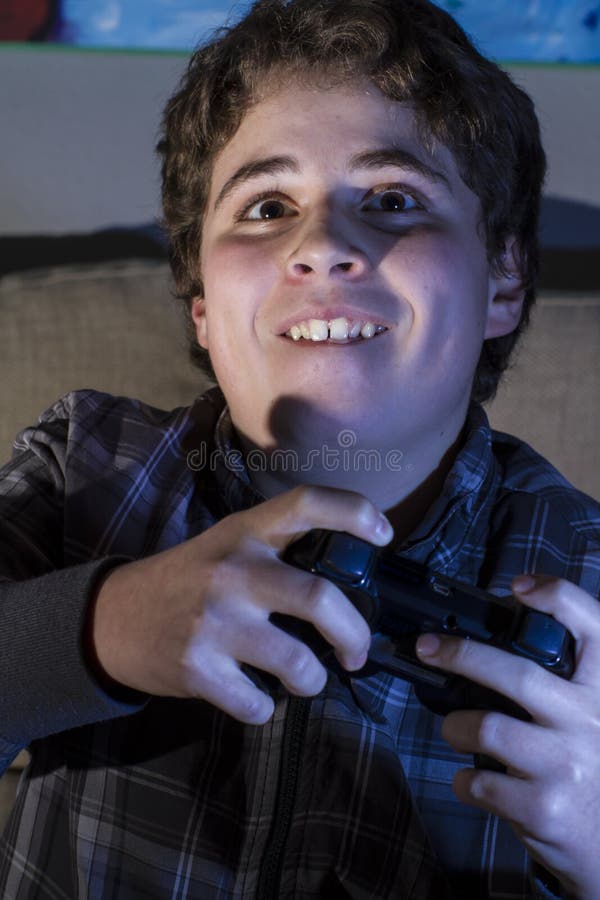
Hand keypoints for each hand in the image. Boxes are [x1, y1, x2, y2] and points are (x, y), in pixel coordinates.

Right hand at [88, 485, 392, 724]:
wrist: (115, 618)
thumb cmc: (187, 580)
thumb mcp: (227, 545)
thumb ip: (277, 552)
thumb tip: (349, 587)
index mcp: (245, 532)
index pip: (307, 503)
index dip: (356, 513)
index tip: (384, 536)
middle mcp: (233, 571)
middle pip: (321, 598)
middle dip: (355, 635)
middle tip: (357, 653)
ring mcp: (215, 621)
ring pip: (298, 664)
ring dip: (312, 681)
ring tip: (305, 679)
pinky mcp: (198, 668)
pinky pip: (259, 704)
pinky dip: (266, 708)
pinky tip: (255, 696)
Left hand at [415, 575, 599, 898]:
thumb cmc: (590, 770)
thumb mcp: (591, 718)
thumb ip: (562, 684)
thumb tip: (494, 644)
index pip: (593, 627)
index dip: (557, 597)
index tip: (518, 586)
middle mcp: (589, 721)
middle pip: (516, 673)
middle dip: (461, 654)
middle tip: (428, 647)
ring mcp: (566, 765)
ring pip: (485, 726)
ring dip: (455, 727)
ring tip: (455, 730)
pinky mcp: (543, 808)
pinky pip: (478, 781)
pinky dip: (463, 780)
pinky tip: (473, 781)